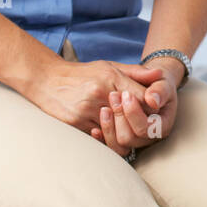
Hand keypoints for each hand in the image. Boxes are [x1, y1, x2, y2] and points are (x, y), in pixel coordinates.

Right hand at [23, 58, 170, 151]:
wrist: (46, 80)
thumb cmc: (83, 74)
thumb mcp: (109, 66)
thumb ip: (136, 72)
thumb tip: (160, 74)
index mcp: (110, 78)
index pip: (142, 97)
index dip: (151, 107)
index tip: (153, 110)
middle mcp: (99, 94)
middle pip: (131, 117)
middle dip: (140, 123)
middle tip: (145, 125)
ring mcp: (86, 111)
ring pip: (115, 133)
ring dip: (124, 134)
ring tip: (127, 131)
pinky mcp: (74, 124)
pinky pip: (98, 139)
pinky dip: (106, 139)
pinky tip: (110, 134)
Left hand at [90, 64, 179, 157]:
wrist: (151, 85)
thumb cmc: (158, 84)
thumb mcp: (163, 83)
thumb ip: (160, 90)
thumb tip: (152, 100)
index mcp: (162, 126)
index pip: (146, 128)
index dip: (134, 113)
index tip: (126, 94)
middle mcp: (149, 137)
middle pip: (130, 139)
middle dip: (119, 117)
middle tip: (113, 95)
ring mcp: (135, 140)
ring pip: (118, 145)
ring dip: (109, 126)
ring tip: (105, 108)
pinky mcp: (121, 139)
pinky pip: (108, 146)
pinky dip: (101, 137)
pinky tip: (95, 126)